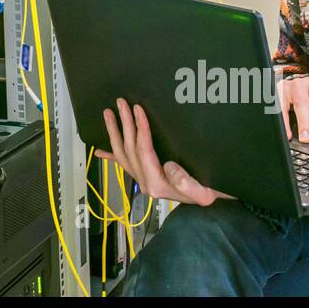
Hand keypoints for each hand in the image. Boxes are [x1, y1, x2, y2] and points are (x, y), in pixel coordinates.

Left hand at [94, 98, 229, 205]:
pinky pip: (124, 166)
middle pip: (129, 149)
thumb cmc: (209, 194)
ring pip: (122, 154)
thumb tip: (168, 166)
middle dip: (124, 124)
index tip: (137, 109)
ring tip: (108, 114)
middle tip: (120, 103)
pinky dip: (111, 157)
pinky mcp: (145, 179)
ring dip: (114, 133)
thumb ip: (187, 183)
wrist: (209, 204)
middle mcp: (146, 183)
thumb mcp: (204, 192)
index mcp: (157, 183)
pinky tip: (100, 151)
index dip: (140, 128)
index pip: (143, 150)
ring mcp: (143, 181)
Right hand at [278, 75, 308, 143]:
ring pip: (286, 105)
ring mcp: (287, 88)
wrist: (304, 84)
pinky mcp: (276, 93)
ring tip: (293, 138)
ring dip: (288, 122)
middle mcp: (302, 84)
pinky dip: (280, 121)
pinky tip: (284, 132)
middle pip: (303, 103)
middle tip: (308, 139)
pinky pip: (275, 108)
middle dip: (306, 123)